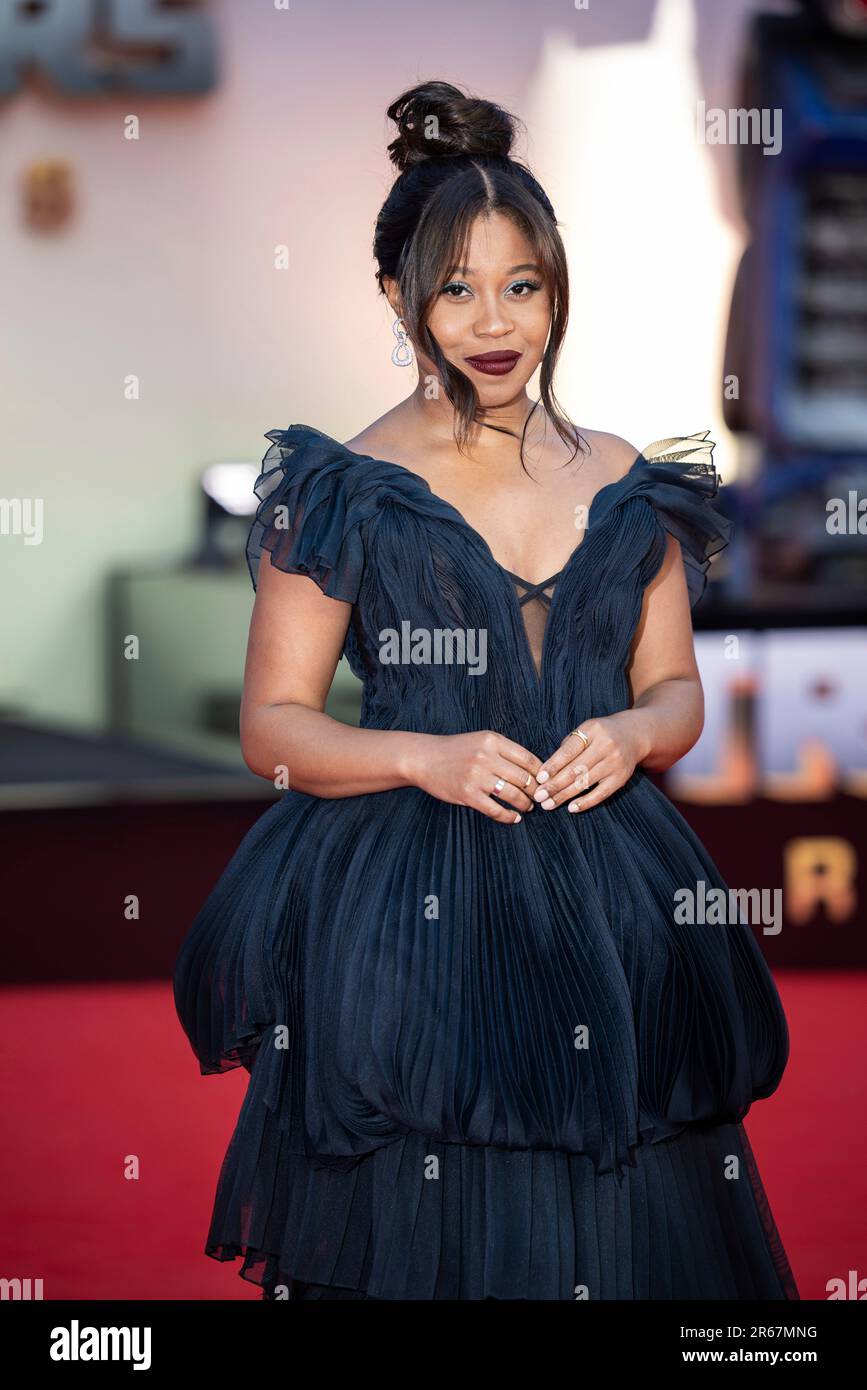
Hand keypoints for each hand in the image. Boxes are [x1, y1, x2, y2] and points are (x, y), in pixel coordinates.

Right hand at [406, 731, 541, 823]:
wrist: (424, 758)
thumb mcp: (481, 740)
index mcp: (493, 741)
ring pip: (513, 795)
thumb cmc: (456, 750)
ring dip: (525, 804)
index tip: (544, 782)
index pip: (528, 759)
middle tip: (539, 797)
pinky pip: (495, 810)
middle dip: (535, 791)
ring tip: (528, 807)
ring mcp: (476, 777)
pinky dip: (508, 816)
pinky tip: (514, 818)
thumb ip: (505, 751)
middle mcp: (486, 757)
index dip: (541, 773)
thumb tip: (534, 769)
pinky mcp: (468, 794)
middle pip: (524, 778)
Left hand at [533, 713, 651, 812]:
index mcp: (593, 730)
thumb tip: (547, 771)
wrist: (634, 735)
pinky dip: (585, 802)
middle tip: (538, 796)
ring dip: (564, 796)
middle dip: (555, 785)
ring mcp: (615, 763)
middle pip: (576, 769)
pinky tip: (571, 808)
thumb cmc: (601, 734)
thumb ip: (568, 746)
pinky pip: (601, 793)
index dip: (553, 765)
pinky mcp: (621, 778)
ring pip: (585, 782)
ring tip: (548, 804)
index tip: (539, 778)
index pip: (569, 750)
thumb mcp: (586, 730)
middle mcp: (606, 746)